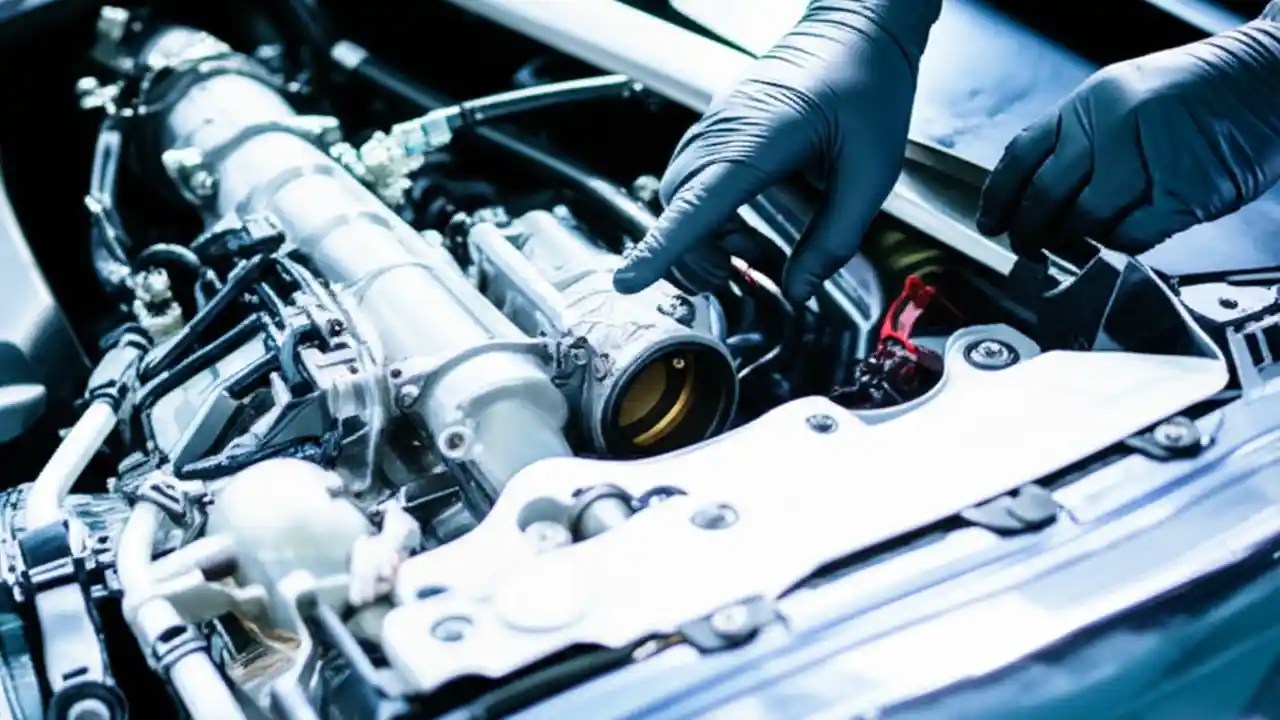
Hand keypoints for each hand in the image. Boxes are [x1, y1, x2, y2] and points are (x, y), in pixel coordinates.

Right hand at [613, 0, 941, 302]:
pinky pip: (691, 178)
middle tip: (732, 280)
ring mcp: (717, 125)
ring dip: (698, 235)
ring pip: (679, 193)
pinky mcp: (720, 128)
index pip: (697, 203)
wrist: (858, 28)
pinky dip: (704, 214)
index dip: (662, 246)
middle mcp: (726, 130)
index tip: (630, 280)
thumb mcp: (871, 174)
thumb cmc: (867, 87)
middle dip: (690, 252)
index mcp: (760, 139)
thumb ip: (834, 240)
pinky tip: (741, 227)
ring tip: (745, 254)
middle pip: (676, 204)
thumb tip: (800, 292)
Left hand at [977, 17, 1279, 257]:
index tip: (990, 223)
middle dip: (1028, 232)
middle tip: (1026, 248)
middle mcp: (1110, 127)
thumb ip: (1080, 140)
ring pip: (1083, 222)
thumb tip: (1036, 194)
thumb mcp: (1122, 98)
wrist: (1268, 79)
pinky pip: (1130, 238)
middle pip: (1044, 196)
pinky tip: (1117, 240)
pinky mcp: (1183, 194)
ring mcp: (1147, 160)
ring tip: (1073, 247)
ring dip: (1072, 243)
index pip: (1020, 156)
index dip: (997, 198)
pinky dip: (1117, 247)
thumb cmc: (1196, 93)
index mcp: (1088, 103)